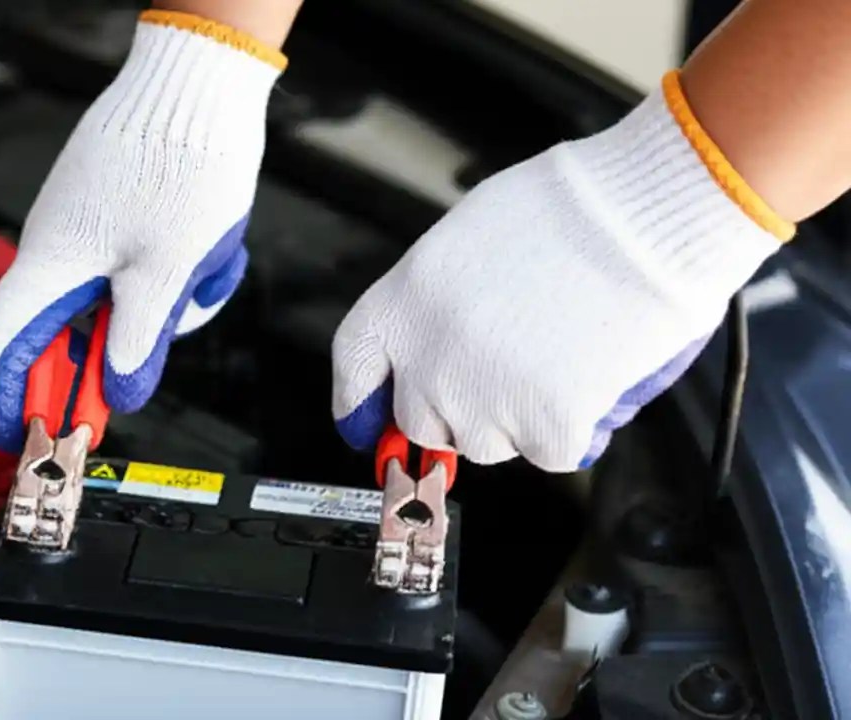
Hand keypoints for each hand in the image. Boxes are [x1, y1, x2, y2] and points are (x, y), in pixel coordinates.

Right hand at [0, 11, 284, 452]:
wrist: (201, 81)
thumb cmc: (181, 160)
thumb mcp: (167, 270)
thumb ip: (139, 339)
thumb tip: (120, 394)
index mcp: (51, 261)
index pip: (1, 345)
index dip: (6, 397)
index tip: (22, 435)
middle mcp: (56, 245)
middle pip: (59, 331)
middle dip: (102, 360)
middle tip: (134, 381)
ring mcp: (86, 227)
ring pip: (110, 301)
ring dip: (156, 312)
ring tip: (201, 280)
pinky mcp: (116, 215)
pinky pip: (133, 268)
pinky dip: (168, 280)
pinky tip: (205, 259)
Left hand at [332, 72, 790, 471]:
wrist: (645, 217)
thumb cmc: (570, 209)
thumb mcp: (468, 239)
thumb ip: (439, 303)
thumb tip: (436, 346)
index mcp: (402, 302)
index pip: (355, 367)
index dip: (361, 401)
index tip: (367, 425)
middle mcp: (429, 359)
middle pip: (422, 420)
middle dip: (459, 410)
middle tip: (508, 373)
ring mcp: (482, 400)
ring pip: (488, 443)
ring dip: (518, 419)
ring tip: (562, 356)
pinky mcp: (544, 427)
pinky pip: (553, 453)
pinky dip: (577, 429)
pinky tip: (596, 377)